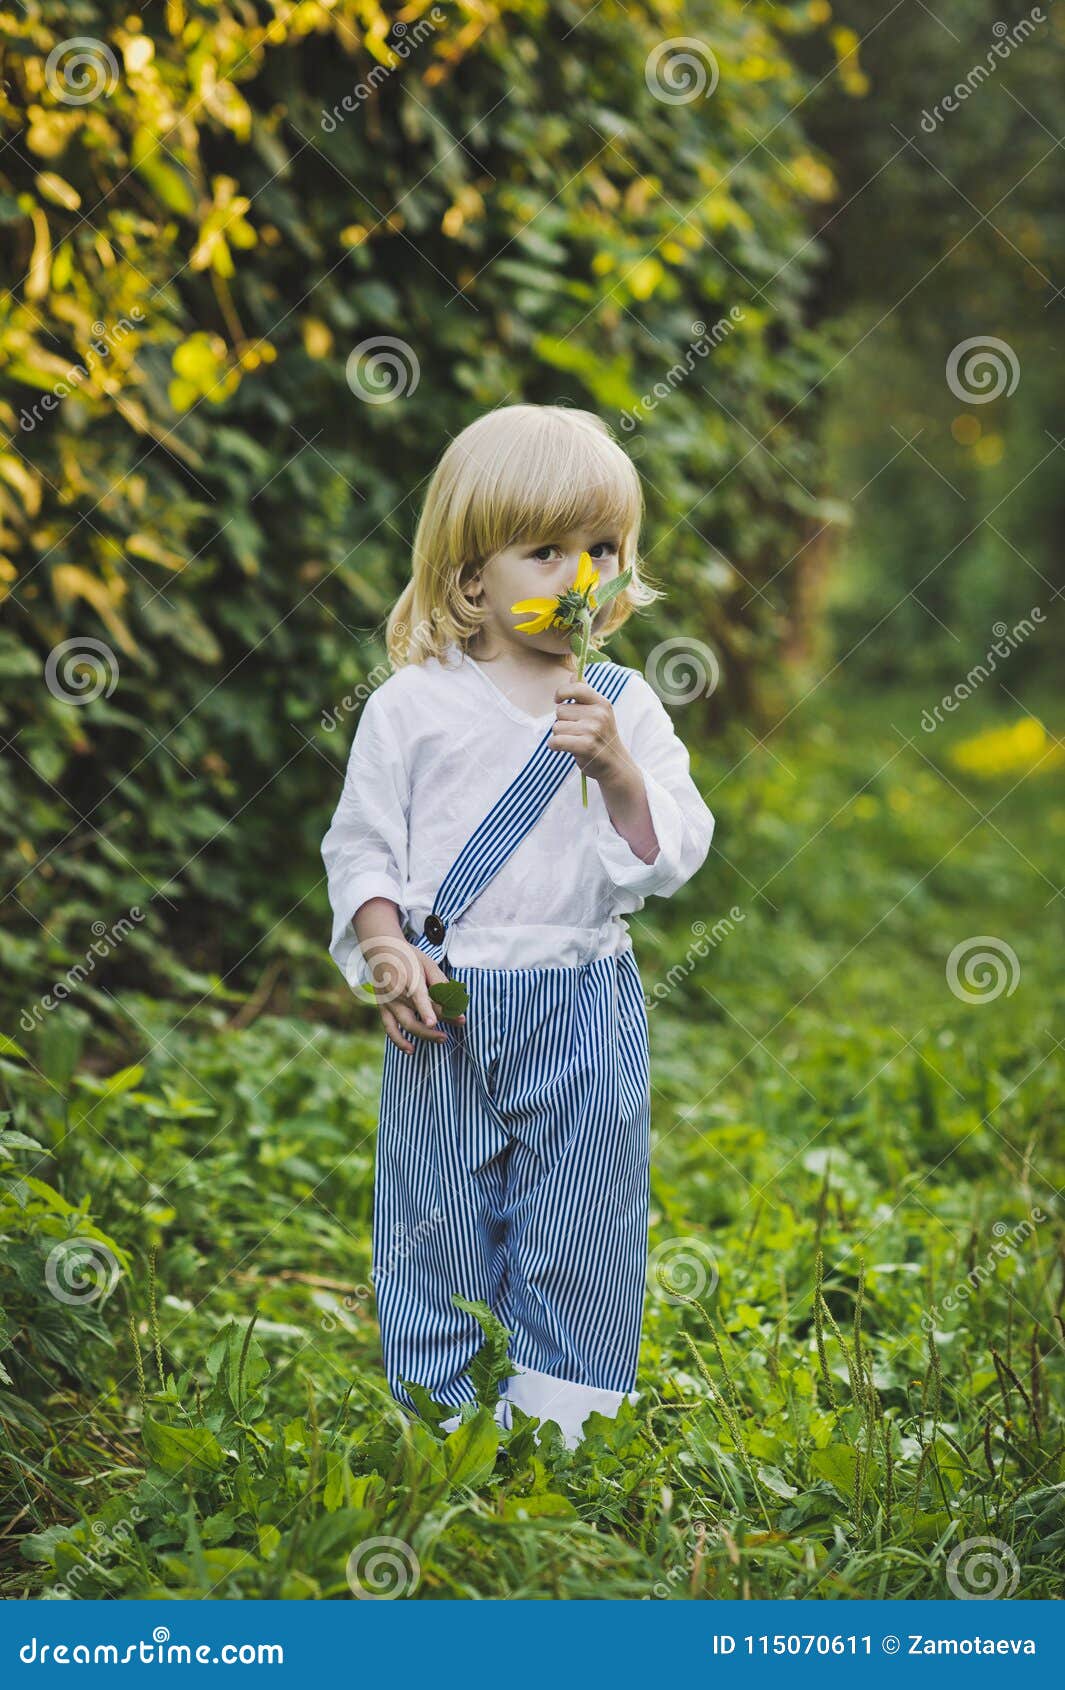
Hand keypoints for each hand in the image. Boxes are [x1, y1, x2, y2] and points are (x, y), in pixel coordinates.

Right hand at [364, 936, 463, 1054]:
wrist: (381, 950)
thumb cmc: (408, 956)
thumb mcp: (427, 963)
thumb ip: (440, 982)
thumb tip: (454, 999)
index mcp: (411, 980)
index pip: (428, 1000)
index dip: (442, 1011)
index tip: (457, 1019)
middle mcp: (398, 994)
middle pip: (421, 1014)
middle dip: (441, 1023)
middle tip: (459, 1024)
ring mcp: (390, 1003)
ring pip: (408, 1024)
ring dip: (425, 1035)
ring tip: (443, 1038)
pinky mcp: (383, 1008)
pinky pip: (390, 1028)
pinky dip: (399, 1041)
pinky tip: (410, 1050)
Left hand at [549, 679, 632, 785]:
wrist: (615, 765)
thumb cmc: (601, 737)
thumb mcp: (599, 712)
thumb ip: (584, 693)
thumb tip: (573, 674)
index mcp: (602, 703)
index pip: (576, 687)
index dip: (562, 692)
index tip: (558, 700)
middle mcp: (599, 714)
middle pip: (560, 710)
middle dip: (562, 722)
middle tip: (576, 732)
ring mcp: (593, 730)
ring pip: (556, 727)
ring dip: (559, 736)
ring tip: (574, 741)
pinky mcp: (586, 746)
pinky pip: (556, 741)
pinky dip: (554, 746)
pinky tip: (562, 749)